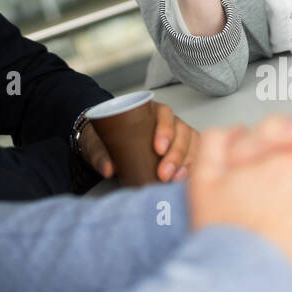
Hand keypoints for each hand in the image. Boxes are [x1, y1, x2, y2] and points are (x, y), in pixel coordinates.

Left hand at [77, 103, 199, 182]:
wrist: (106, 149)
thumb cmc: (106, 140)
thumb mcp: (97, 144)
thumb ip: (100, 155)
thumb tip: (108, 169)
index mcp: (148, 112)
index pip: (164, 114)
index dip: (165, 129)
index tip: (158, 148)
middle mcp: (167, 121)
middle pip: (182, 130)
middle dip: (176, 153)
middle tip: (164, 173)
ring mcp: (177, 135)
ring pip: (191, 143)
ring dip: (186, 161)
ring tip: (175, 179)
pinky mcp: (181, 151)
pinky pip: (194, 155)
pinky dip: (192, 167)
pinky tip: (184, 179)